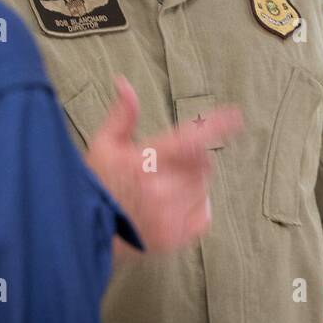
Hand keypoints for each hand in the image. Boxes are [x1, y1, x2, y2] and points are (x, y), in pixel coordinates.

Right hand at [86, 76, 242, 254]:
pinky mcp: (175, 238)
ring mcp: (169, 217)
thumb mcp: (103, 145)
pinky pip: (205, 215)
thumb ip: (122, 115)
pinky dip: (198, 206)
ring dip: (194, 181)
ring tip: (168, 185)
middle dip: (194, 157)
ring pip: (203, 188)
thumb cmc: (97, 185)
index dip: (215, 126)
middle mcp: (159, 191)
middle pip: (202, 164)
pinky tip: (177, 204)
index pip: (188, 140)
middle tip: (173, 161)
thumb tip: (125, 83)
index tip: (235, 116)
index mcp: (143, 163)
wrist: (87, 233)